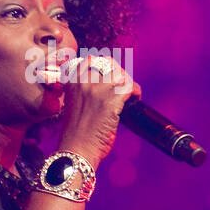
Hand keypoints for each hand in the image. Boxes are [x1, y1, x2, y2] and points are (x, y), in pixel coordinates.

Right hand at [55, 52, 141, 168]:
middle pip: (108, 64)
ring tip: (131, 93)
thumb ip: (85, 92)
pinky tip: (137, 97)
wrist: (76, 150)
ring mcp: (97, 89)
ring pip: (120, 74)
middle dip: (119, 72)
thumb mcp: (74, 105)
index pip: (90, 60)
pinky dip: (135, 91)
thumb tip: (106, 85)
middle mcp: (83, 82)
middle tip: (124, 85)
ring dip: (128, 82)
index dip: (105, 65)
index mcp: (72, 82)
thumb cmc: (76, 133)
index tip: (112, 73)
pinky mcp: (110, 100)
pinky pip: (129, 87)